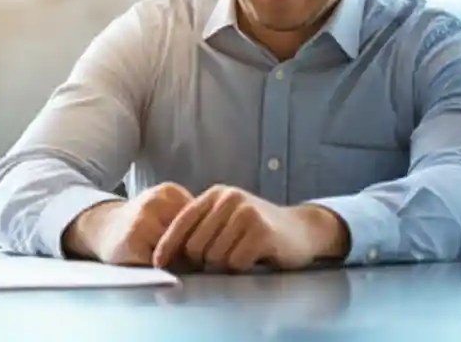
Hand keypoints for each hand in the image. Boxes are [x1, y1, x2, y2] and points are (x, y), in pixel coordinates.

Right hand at [63, 182, 193, 265]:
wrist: (99, 228)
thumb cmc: (141, 225)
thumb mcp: (165, 212)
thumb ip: (190, 222)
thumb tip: (218, 248)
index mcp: (170, 192)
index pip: (203, 220)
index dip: (206, 238)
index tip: (202, 250)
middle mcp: (156, 202)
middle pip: (191, 236)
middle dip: (193, 253)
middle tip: (190, 263)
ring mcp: (143, 220)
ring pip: (177, 251)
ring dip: (179, 264)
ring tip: (170, 264)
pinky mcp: (132, 241)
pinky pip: (159, 263)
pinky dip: (162, 270)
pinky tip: (153, 267)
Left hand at [152, 185, 348, 272]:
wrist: (302, 229)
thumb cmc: (258, 230)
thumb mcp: (227, 219)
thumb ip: (202, 228)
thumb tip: (169, 254)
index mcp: (215, 194)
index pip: (181, 221)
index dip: (168, 245)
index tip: (158, 263)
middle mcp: (229, 199)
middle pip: (195, 246)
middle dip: (204, 261)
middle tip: (223, 260)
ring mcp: (246, 213)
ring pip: (215, 257)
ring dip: (225, 265)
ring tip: (242, 254)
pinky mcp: (261, 231)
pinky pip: (236, 262)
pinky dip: (242, 267)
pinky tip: (255, 257)